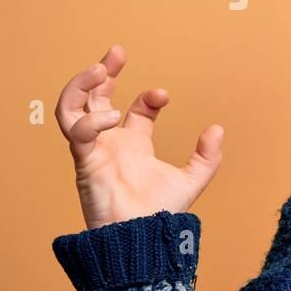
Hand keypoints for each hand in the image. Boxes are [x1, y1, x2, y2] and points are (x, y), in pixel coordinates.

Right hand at [54, 44, 224, 230]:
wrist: (142, 238)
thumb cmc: (160, 215)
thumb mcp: (192, 181)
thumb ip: (207, 157)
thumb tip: (218, 128)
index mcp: (134, 144)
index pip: (134, 109)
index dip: (148, 97)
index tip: (162, 94)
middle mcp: (111, 142)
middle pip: (95, 98)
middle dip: (103, 72)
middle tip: (116, 52)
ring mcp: (95, 149)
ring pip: (72, 107)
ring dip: (81, 85)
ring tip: (100, 69)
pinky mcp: (84, 160)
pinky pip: (76, 132)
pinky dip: (91, 119)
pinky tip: (112, 117)